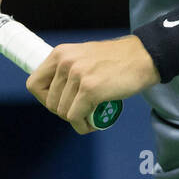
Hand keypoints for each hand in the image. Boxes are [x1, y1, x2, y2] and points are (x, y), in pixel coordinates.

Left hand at [27, 35, 159, 134]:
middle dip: (64, 112)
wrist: (144, 57)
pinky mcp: (90, 89)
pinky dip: (83, 125)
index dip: (44, 99)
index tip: (61, 102)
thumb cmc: (117, 60)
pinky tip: (93, 122)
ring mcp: (77, 75)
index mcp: (60, 53)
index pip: (33, 84)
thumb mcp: (84, 56)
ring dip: (76, 120)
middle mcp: (65, 62)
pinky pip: (75, 118)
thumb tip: (53, 95)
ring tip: (90, 115)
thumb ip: (67, 70)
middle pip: (50, 102)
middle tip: (81, 110)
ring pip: (63, 112)